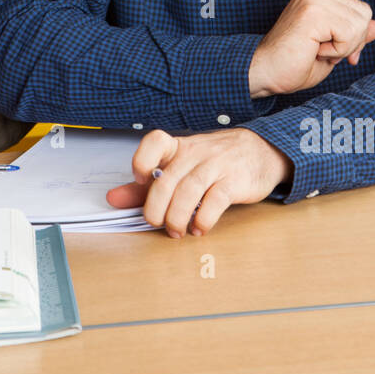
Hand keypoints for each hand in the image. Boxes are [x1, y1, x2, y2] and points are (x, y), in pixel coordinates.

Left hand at [106, 128, 292, 236]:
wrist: (261, 150)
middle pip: (167, 179)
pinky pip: (215, 200)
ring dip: (177, 217)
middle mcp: (195, 153)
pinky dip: (203, 219)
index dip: (142, 161)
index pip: (155, 141)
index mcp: (177, 147)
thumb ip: (147, 186)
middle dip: (156, 207)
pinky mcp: (235, 181)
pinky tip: (199, 229)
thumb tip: (113, 198)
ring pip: (188, 191)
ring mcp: (216, 165)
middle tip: (156, 224)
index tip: (141, 180)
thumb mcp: (180, 168)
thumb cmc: (214, 162)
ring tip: (176, 231)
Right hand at [248, 0, 374, 98]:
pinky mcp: (313, 12)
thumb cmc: (293, 63)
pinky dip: (337, 51)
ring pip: (359, 24)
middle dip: (351, 42)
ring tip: (315, 50)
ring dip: (342, 47)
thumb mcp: (334, 47)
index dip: (355, 37)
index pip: (361, 10)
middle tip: (322, 51)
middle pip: (364, 15)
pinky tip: (313, 50)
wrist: (265, 73)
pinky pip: (349, 33)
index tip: (334, 51)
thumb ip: (355, 34)